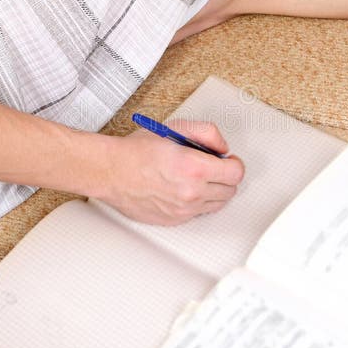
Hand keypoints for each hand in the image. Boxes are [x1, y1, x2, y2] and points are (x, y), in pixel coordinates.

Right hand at [98, 120, 244, 224]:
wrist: (111, 172)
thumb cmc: (137, 151)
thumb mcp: (175, 128)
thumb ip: (207, 133)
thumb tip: (222, 148)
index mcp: (195, 167)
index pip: (236, 173)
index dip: (233, 164)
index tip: (227, 160)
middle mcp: (192, 192)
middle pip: (230, 191)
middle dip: (224, 177)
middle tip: (211, 168)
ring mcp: (183, 210)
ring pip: (217, 204)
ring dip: (213, 191)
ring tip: (197, 178)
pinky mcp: (174, 220)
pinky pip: (198, 213)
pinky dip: (197, 202)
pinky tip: (183, 189)